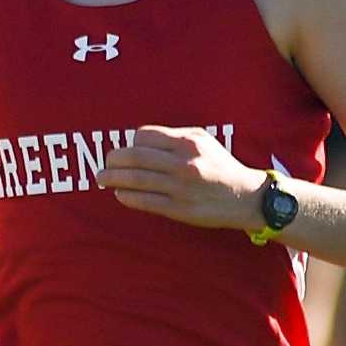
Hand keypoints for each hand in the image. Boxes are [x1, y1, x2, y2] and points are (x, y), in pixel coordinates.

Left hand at [98, 124, 261, 228]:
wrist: (244, 197)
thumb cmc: (219, 165)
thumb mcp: (203, 140)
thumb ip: (174, 136)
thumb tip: (139, 139)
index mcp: (187, 143)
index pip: (144, 136)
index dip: (131, 142)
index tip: (127, 150)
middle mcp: (182, 163)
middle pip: (135, 157)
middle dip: (114, 160)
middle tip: (105, 164)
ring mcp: (179, 187)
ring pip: (136, 180)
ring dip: (113, 179)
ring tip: (101, 179)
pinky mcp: (178, 209)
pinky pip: (145, 201)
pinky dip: (127, 197)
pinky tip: (119, 194)